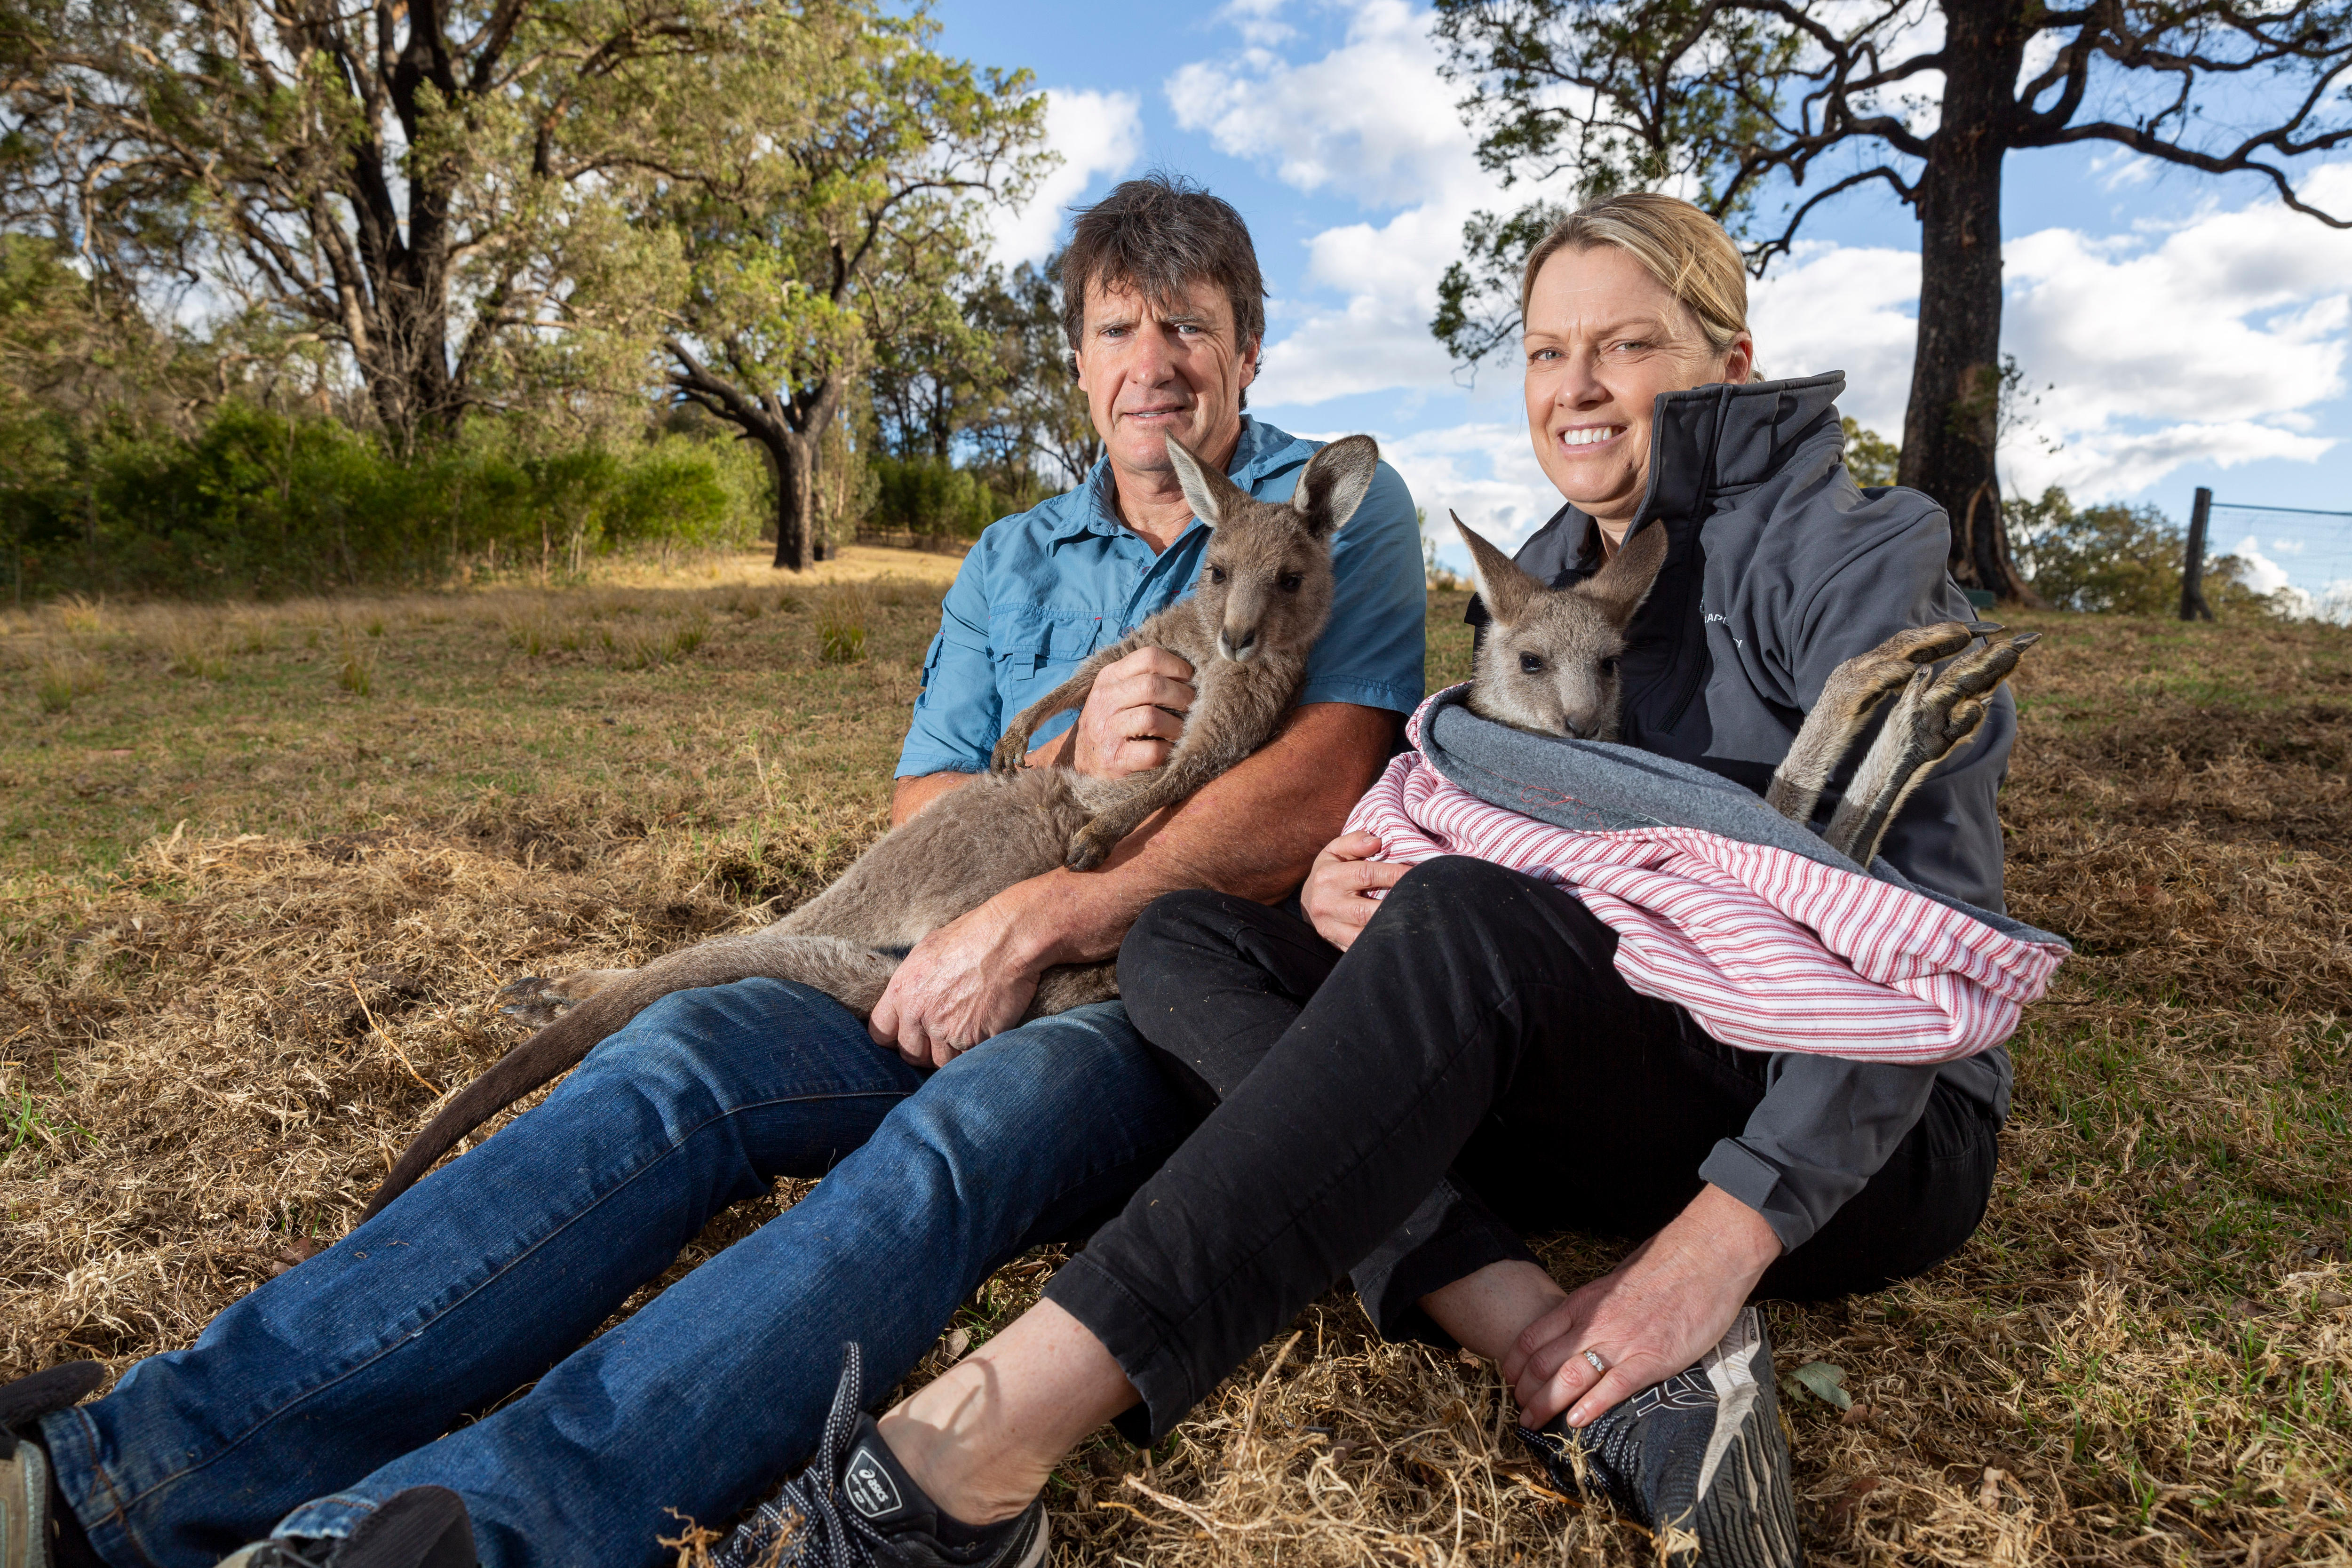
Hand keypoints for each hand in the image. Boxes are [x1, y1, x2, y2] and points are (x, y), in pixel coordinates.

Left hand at [868, 888, 1049, 1066]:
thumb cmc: (971, 937)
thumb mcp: (926, 951)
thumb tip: (911, 997)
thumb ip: (913, 983)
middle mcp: (918, 1014)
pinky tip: (984, 1033)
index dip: (895, 1039)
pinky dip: (976, 1052)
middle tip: (942, 1039)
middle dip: (925, 1051)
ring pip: (941, 1062)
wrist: (1006, 939)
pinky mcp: (973, 1039)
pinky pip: (969, 1059)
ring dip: (952, 1054)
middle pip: (910, 1054)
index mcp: (901, 991)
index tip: (908, 1037)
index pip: (880, 1034)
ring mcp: (946, 1030)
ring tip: (967, 1033)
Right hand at [1068, 647, 1195, 777]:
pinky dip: (1170, 751)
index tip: (1190, 680)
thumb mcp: (1118, 691)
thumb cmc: (1112, 721)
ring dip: (1177, 726)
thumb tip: (1190, 674)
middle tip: (1192, 708)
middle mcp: (1105, 699)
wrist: (1081, 760)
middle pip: (1152, 685)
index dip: (1177, 667)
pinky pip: (1152, 751)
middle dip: (1182, 696)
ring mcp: (1107, 730)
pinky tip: (1171, 750)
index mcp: (1110, 677)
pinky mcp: (1114, 758)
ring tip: (1182, 731)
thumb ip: (1143, 677)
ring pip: (1151, 717)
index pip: (1148, 657)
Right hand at [1301, 831, 1407, 950]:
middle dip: (1396, 906)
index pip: (1366, 874)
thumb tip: (1376, 842)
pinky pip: (1360, 948)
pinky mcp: (1336, 942)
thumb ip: (1354, 841)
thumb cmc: (1330, 871)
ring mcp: (1330, 927)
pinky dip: (1380, 944)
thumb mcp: (1335, 851)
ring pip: (1364, 934)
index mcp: (1328, 877)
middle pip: (1366, 910)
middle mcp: (1326, 903)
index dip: (1394, 874)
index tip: (1417, 873)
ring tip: (1413, 920)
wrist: (1308, 900)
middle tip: (1420, 901)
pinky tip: (1398, 936)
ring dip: (1390, 929)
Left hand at [1502, 1185, 1780, 1427]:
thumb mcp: (1615, 1281)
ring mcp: (1621, 1342)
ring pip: (1569, 1378)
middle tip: (1519, 1412)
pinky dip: (1590, 1407)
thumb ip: (1596, 1306)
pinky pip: (1613, 1387)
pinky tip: (1575, 1422)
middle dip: (1526, 1392)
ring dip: (1546, 1404)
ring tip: (1533, 1424)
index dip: (1516, 1364)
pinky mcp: (1652, 1358)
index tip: (1511, 1381)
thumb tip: (1583, 1323)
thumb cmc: (1665, 1264)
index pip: (1532, 1337)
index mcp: (1583, 1303)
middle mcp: (1594, 1323)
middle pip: (1543, 1363)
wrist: (1705, 1256)